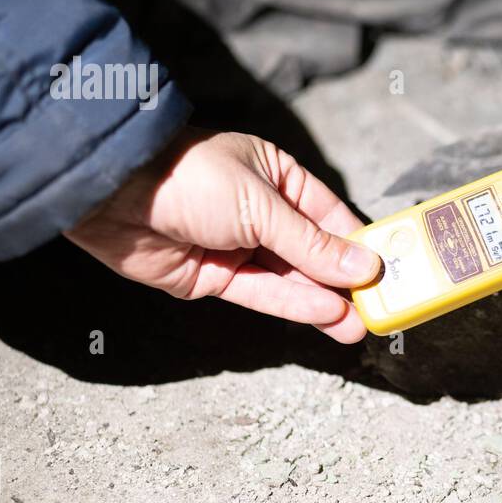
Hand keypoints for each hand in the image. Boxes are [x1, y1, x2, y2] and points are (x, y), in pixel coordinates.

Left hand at [66, 129, 379, 341]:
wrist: (111, 193)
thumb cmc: (190, 178)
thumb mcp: (261, 206)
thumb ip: (312, 244)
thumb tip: (364, 267)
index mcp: (278, 177)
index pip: (331, 216)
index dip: (360, 245)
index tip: (390, 271)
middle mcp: (261, 213)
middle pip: (314, 253)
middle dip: (345, 281)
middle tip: (380, 308)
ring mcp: (237, 247)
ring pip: (291, 279)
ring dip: (325, 302)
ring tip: (359, 325)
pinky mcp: (214, 278)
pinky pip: (263, 294)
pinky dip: (294, 306)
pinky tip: (326, 315)